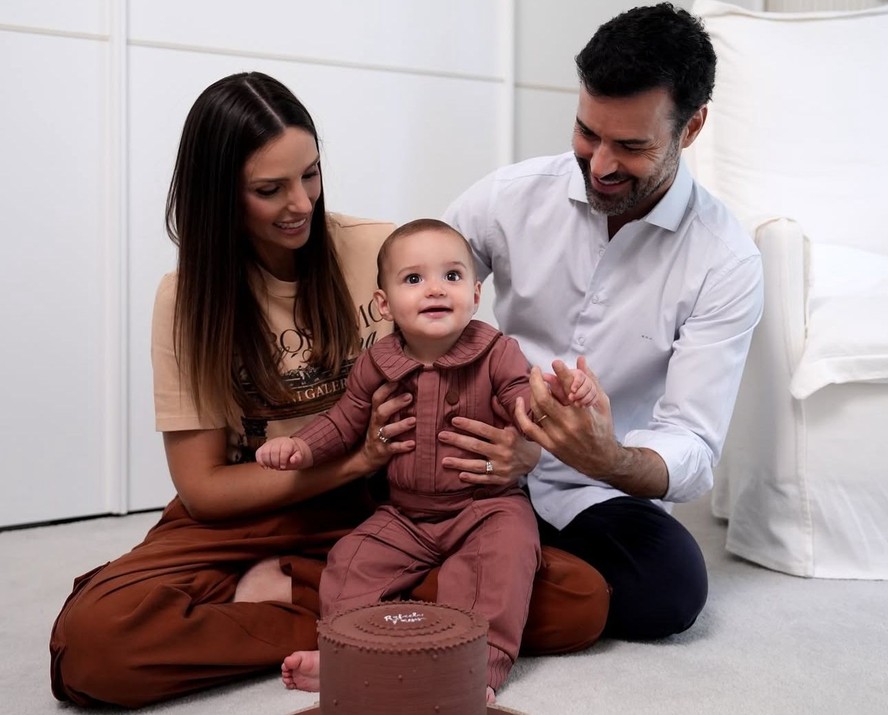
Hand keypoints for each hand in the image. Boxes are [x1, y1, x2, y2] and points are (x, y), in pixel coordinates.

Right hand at [256, 437, 303, 469]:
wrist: (290, 449)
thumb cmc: (294, 454)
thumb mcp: (299, 456)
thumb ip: (298, 458)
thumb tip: (293, 460)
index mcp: (288, 443)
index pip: (283, 451)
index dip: (282, 460)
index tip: (283, 466)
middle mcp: (277, 441)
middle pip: (273, 452)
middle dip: (275, 463)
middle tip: (278, 467)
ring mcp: (269, 444)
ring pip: (264, 453)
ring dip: (268, 463)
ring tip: (273, 466)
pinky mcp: (263, 447)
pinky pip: (258, 453)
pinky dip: (260, 461)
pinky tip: (266, 466)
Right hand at [359, 381, 415, 472]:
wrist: (368, 456)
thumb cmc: (381, 430)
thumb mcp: (383, 416)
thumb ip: (392, 403)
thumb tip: (409, 385)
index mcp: (376, 413)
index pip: (377, 397)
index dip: (385, 388)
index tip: (398, 379)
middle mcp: (376, 424)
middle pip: (381, 411)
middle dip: (395, 403)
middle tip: (410, 396)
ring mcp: (378, 438)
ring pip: (387, 430)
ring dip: (401, 425)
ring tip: (414, 420)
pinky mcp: (383, 451)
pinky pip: (392, 448)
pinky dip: (402, 446)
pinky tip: (412, 444)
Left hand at [438, 397, 540, 485]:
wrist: (533, 461)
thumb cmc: (518, 438)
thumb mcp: (514, 424)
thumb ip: (503, 411)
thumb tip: (493, 397)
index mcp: (506, 437)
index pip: (483, 430)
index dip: (468, 425)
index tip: (454, 420)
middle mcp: (503, 452)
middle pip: (476, 446)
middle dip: (458, 441)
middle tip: (441, 436)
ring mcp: (501, 468)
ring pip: (477, 466)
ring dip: (460, 464)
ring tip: (444, 461)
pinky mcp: (500, 479)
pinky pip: (484, 479)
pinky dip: (472, 478)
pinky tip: (460, 475)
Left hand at [515, 357, 619, 478]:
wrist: (600, 460)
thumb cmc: (603, 429)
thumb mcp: (602, 404)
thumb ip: (591, 381)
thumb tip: (580, 360)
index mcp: (584, 413)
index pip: (569, 387)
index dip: (561, 372)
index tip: (554, 362)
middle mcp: (569, 424)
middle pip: (544, 397)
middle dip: (536, 379)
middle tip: (536, 370)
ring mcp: (556, 436)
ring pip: (536, 408)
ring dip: (533, 392)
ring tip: (535, 383)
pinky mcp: (548, 444)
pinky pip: (528, 427)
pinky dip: (520, 412)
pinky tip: (520, 400)